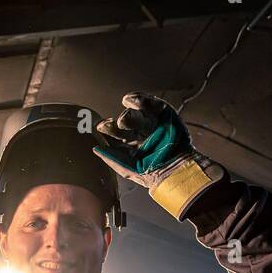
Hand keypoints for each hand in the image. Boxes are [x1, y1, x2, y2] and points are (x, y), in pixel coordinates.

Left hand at [93, 93, 224, 219]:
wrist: (176, 169)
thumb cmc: (152, 173)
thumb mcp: (128, 169)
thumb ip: (112, 158)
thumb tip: (95, 148)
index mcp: (130, 145)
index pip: (115, 135)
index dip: (108, 129)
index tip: (101, 127)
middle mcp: (140, 132)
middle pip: (125, 123)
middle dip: (119, 122)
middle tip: (119, 123)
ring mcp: (152, 122)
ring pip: (138, 112)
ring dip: (130, 109)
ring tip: (126, 106)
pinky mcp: (163, 113)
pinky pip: (151, 104)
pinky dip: (142, 99)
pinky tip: (132, 100)